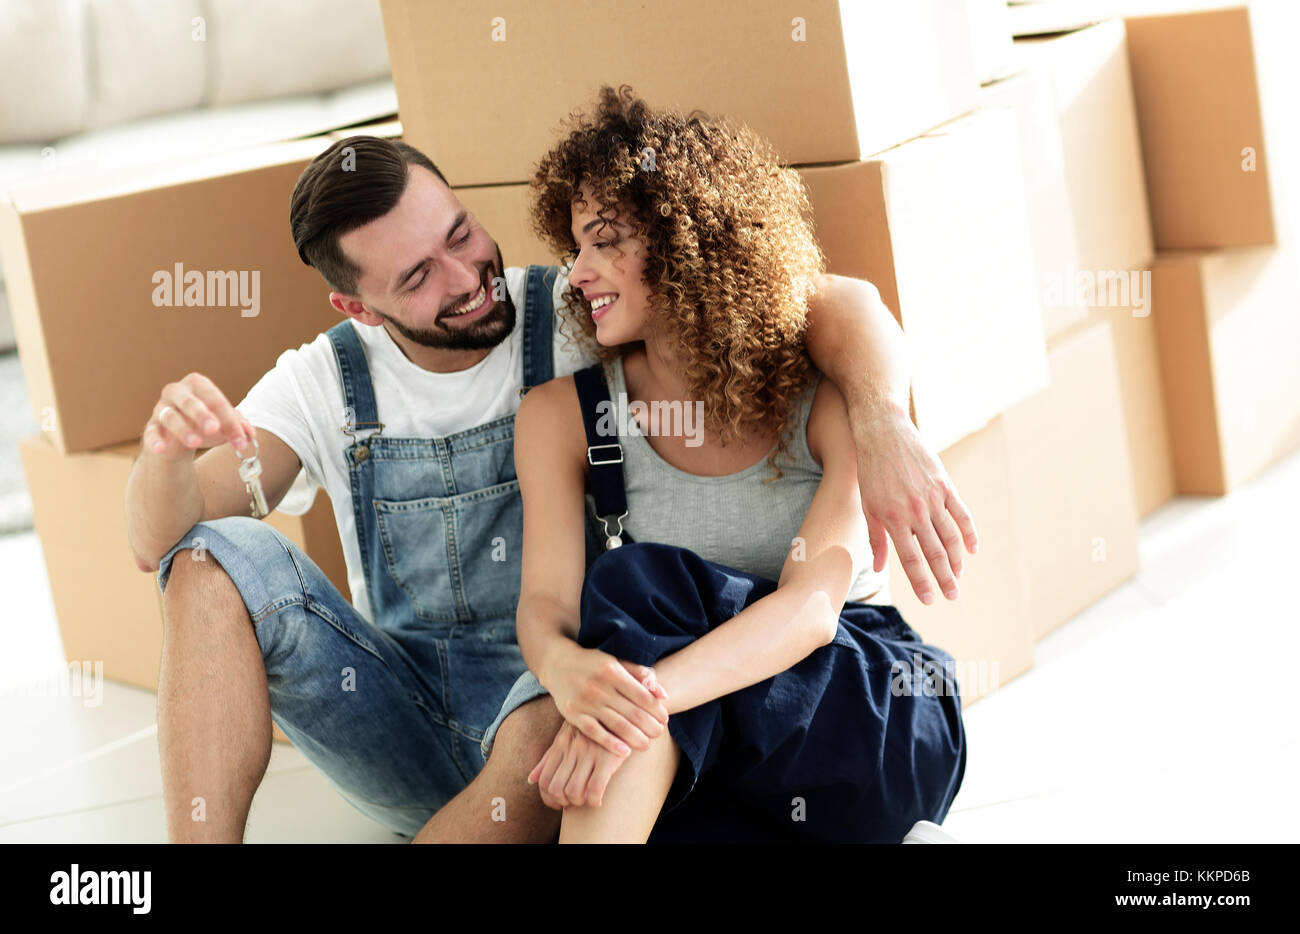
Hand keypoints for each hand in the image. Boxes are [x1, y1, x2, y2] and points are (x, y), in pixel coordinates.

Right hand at [144, 372, 254, 460]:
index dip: (230, 421)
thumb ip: (238, 426)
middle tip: (215, 428)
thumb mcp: (224, 424)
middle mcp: (177, 391)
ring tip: (195, 442)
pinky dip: (155, 441)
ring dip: (183, 429)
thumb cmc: (204, 425)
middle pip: (190, 402)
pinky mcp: (151, 426)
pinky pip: (151, 432)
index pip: (216, 400)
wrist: (178, 439)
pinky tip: (162, 449)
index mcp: (198, 384)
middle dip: (203, 415)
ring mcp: (161, 408)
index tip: (242, 441)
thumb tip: (250, 434)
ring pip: (170, 416)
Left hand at [528, 720, 630, 808]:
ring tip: (587, 800)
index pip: (544, 780)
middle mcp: (572, 748)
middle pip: (556, 788)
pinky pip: (595, 788)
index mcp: (561, 744)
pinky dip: (594, 800)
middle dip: (563, 802)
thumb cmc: (593, 727)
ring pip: (573, 792)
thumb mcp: (567, 736)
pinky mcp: (608, 757)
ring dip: (579, 803)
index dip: (548, 798)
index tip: (559, 804)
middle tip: (574, 803)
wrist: (621, 710)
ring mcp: (590, 753)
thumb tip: (531, 779)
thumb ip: (548, 758)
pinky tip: (599, 799)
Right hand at [542, 643, 668, 756]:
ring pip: (617, 725)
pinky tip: (624, 751)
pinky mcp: (573, 714)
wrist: (558, 663)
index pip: (642, 695)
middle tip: (659, 734)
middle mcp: (599, 686)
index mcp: (612, 670)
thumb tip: (663, 695)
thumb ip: (640, 674)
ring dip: (636, 737)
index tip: (665, 719)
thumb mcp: (616, 661)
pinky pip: (595, 732)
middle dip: (650, 726)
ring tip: (647, 745)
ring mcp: (585, 701)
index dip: (657, 710)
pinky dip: (611, 743)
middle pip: (632, 712)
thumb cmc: (593, 663)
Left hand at [851, 403, 977, 604]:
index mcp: (893, 519)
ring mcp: (933, 497)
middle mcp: (915, 511)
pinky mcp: (945, 485)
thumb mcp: (867, 506)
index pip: (911, 559)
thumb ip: (875, 539)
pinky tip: (973, 549)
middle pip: (935, 553)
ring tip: (959, 577)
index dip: (921, 582)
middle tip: (952, 596)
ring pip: (951, 537)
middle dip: (945, 578)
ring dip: (958, 560)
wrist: (883, 432)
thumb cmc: (870, 472)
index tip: (930, 600)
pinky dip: (969, 533)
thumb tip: (877, 569)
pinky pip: (961, 514)